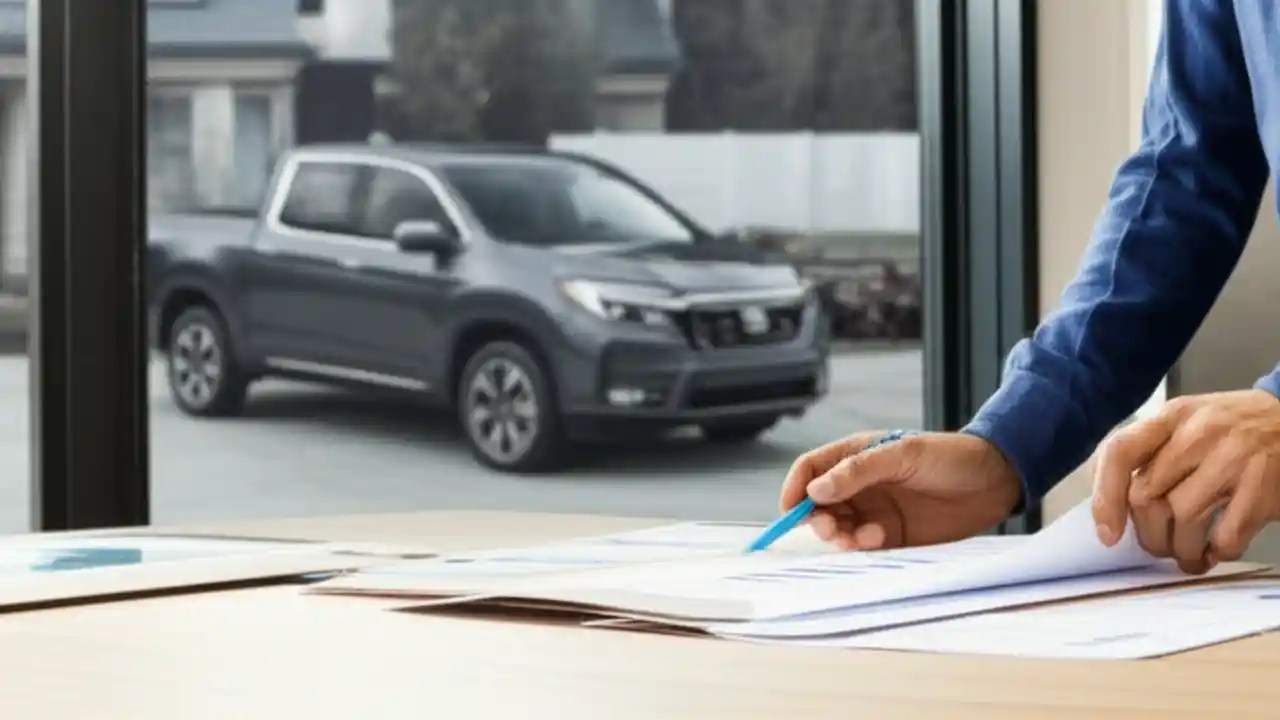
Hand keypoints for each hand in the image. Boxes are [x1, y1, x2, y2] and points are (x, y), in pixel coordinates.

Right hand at [779, 431, 1021, 549]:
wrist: (995, 481)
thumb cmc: (950, 456)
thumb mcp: (902, 454)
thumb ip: (857, 471)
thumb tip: (815, 489)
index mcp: (855, 456)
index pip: (810, 469)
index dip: (795, 487)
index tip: (790, 509)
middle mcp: (859, 485)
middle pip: (817, 504)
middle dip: (816, 518)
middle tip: (830, 528)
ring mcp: (874, 511)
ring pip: (837, 528)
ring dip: (840, 535)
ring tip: (860, 537)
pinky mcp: (891, 536)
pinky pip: (862, 546)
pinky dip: (861, 547)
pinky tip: (879, 539)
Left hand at [1093, 390, 1279, 573]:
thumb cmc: (1231, 427)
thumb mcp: (1186, 422)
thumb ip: (1148, 452)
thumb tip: (1108, 503)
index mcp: (1172, 417)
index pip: (1119, 452)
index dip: (1105, 497)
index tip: (1107, 534)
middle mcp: (1198, 434)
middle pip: (1146, 495)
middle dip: (1147, 533)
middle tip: (1157, 546)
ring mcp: (1233, 460)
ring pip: (1182, 518)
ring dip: (1179, 549)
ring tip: (1185, 555)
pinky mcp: (1263, 489)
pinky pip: (1226, 535)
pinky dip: (1215, 553)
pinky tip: (1215, 552)